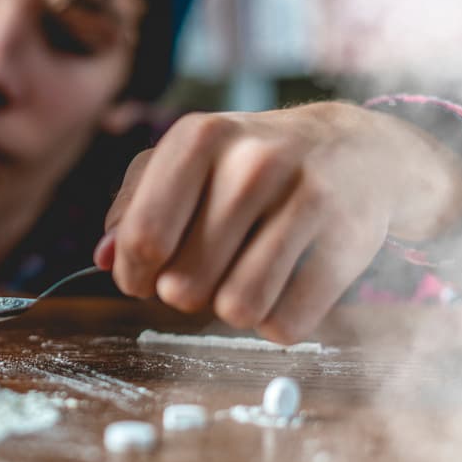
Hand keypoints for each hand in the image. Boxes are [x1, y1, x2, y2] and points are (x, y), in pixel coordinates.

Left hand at [94, 102, 461, 342]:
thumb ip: (134, 206)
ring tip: (242, 279)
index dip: (134, 276)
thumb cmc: (247, 165)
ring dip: (231, 310)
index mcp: (199, 138)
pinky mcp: (348, 240)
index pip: (143, 239)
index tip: (146, 278)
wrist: (356, 150)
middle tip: (206, 271)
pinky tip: (283, 288)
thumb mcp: (186, 164)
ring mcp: (306, 198)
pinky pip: (286, 323)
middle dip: (184, 293)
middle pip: (183, 284)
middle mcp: (252, 161)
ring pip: (236, 308)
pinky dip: (277, 321)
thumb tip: (105, 258)